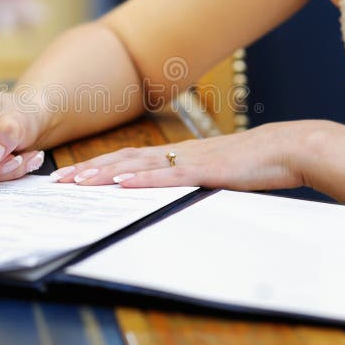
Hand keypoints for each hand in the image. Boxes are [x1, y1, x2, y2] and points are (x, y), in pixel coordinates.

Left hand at [50, 121, 314, 190]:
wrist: (286, 149)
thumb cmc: (252, 164)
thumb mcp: (212, 175)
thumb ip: (187, 181)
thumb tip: (164, 195)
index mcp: (175, 154)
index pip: (127, 159)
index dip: (97, 166)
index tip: (71, 175)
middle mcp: (176, 153)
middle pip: (122, 159)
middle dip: (88, 169)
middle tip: (58, 179)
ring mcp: (189, 159)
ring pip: (138, 165)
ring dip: (105, 173)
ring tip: (78, 180)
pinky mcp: (206, 170)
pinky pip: (168, 175)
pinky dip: (142, 179)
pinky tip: (122, 183)